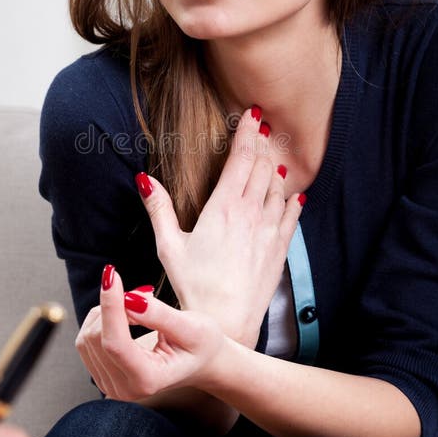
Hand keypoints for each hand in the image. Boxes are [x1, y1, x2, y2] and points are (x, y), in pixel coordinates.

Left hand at [75, 267, 225, 400]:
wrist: (201, 362)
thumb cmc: (200, 345)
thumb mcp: (191, 327)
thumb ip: (159, 315)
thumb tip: (129, 299)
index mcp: (149, 380)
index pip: (116, 344)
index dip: (111, 307)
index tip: (112, 276)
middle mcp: (124, 389)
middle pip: (98, 339)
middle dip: (114, 306)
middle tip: (143, 293)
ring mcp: (109, 385)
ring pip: (88, 337)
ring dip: (107, 311)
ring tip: (140, 307)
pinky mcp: (100, 375)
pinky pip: (86, 339)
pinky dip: (102, 319)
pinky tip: (126, 317)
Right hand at [136, 107, 303, 345]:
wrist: (228, 322)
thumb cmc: (193, 287)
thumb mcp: (168, 245)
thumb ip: (158, 208)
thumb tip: (144, 179)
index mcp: (223, 207)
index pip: (240, 159)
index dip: (247, 133)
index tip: (252, 114)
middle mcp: (251, 214)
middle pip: (262, 167)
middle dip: (262, 144)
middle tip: (263, 127)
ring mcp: (269, 231)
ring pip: (278, 188)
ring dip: (275, 168)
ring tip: (273, 155)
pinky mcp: (279, 249)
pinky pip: (291, 216)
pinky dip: (291, 200)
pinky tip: (293, 194)